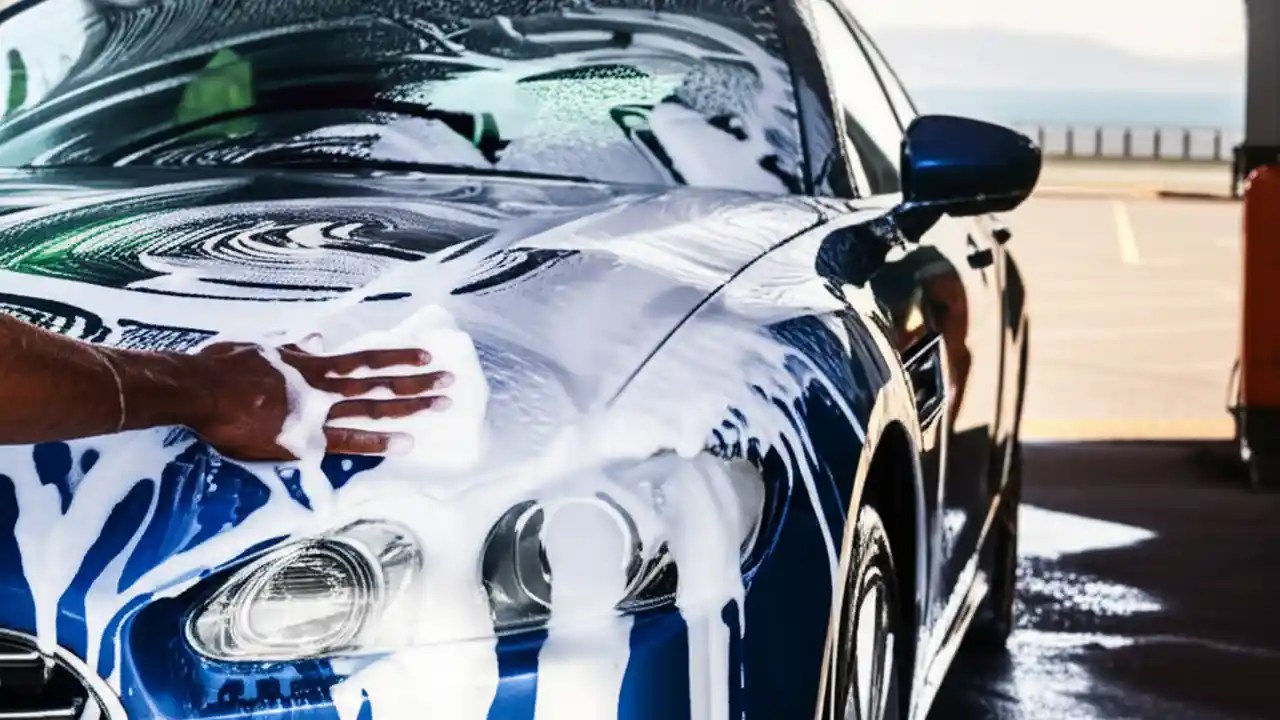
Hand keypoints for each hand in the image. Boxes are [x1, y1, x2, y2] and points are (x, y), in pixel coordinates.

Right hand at [189, 342, 451, 460]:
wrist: (201, 390)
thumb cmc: (223, 369)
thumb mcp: (261, 349)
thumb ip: (292, 346)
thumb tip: (315, 338)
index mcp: (311, 365)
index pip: (365, 360)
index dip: (398, 359)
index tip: (426, 358)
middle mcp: (323, 385)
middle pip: (380, 382)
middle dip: (417, 382)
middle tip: (450, 382)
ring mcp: (318, 411)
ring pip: (374, 406)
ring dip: (410, 406)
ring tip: (441, 406)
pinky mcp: (306, 438)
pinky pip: (350, 441)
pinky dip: (378, 442)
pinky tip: (405, 444)